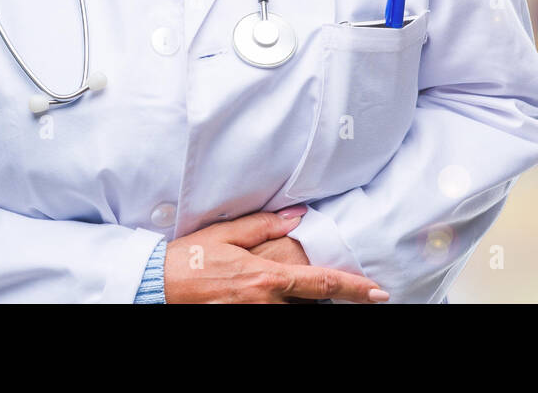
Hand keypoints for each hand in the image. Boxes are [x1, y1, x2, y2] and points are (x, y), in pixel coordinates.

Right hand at [162, 209, 387, 303]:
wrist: (158, 286)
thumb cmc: (190, 257)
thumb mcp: (228, 233)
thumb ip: (266, 225)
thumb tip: (298, 215)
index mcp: (267, 278)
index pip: (322, 284)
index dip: (354, 289)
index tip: (379, 293)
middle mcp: (265, 303)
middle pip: (311, 303)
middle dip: (324, 295)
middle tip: (337, 282)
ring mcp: (253, 318)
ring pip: (292, 311)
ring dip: (299, 300)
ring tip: (286, 284)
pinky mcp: (242, 323)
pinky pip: (271, 315)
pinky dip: (278, 305)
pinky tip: (267, 294)